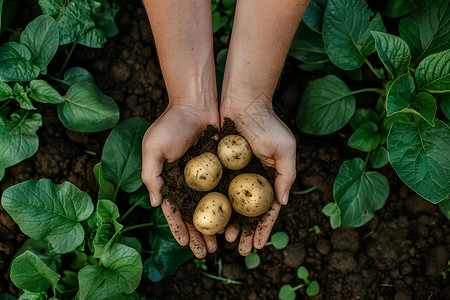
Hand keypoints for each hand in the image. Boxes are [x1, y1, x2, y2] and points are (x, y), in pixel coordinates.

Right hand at [142, 103, 219, 257]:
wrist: (196, 102)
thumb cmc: (171, 124)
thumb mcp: (154, 149)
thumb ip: (152, 176)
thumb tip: (157, 204)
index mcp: (170, 180)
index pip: (174, 211)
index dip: (179, 228)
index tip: (187, 245)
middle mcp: (188, 182)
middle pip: (195, 214)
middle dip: (200, 234)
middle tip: (208, 253)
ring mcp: (206, 177)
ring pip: (212, 208)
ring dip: (216, 226)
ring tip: (223, 244)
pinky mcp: (221, 168)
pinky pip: (226, 191)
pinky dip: (229, 207)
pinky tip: (235, 221)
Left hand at [220, 102, 296, 254]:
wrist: (244, 102)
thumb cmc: (268, 124)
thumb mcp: (286, 150)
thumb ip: (286, 175)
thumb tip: (282, 203)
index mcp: (269, 178)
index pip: (267, 210)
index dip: (264, 229)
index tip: (258, 246)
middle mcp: (251, 180)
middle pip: (248, 213)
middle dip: (245, 232)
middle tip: (239, 250)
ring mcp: (234, 175)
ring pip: (231, 206)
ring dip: (229, 224)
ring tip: (224, 240)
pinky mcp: (219, 167)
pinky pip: (216, 190)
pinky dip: (215, 206)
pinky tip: (211, 219)